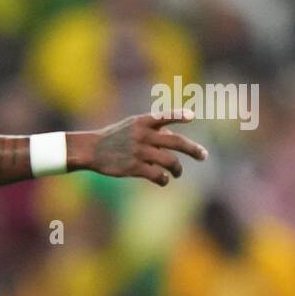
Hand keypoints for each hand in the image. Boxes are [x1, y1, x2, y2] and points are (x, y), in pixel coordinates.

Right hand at [73, 110, 207, 185]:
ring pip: (169, 161)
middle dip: (193, 150)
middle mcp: (143, 135)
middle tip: (203, 156)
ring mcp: (139, 151)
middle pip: (176, 142)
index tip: (191, 116)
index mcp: (142, 122)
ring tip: (178, 173)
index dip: (178, 115)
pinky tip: (163, 180)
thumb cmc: (113, 137)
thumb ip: (152, 129)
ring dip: (177, 169)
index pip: (164, 116)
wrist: (91, 150)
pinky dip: (163, 179)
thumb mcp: (131, 126)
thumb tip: (174, 139)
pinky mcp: (133, 167)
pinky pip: (157, 175)